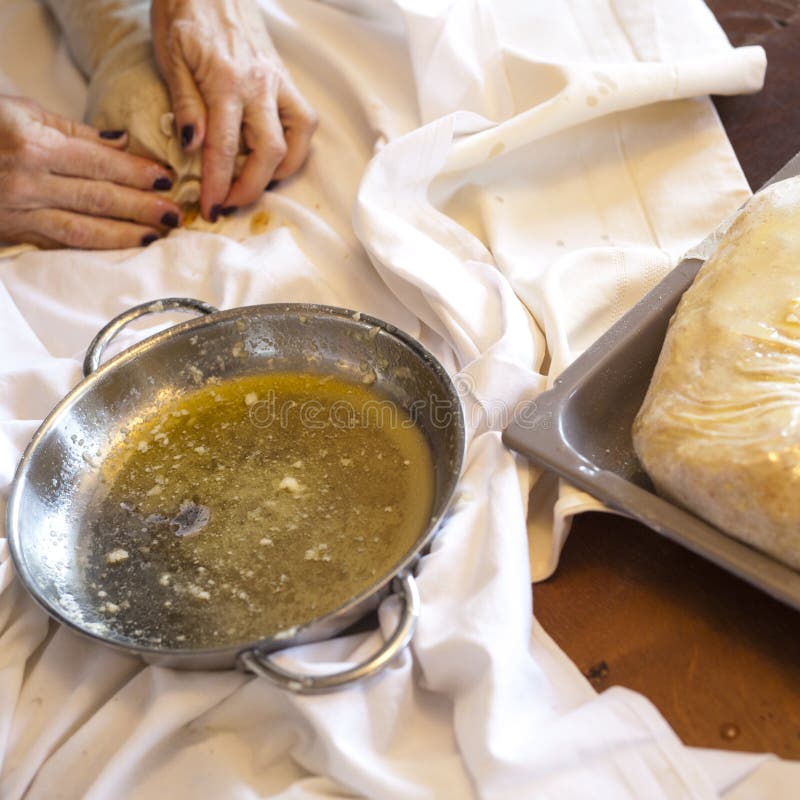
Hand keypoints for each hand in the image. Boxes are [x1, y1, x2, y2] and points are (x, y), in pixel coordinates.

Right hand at [0, 95, 182, 248]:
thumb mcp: (19, 113)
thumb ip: (74, 130)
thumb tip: (122, 141)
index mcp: (31, 143)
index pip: (99, 162)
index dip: (137, 172)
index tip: (167, 178)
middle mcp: (26, 180)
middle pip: (98, 198)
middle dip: (142, 207)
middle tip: (175, 214)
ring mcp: (19, 211)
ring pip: (83, 228)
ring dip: (126, 234)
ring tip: (157, 235)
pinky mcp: (14, 233)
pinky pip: (63, 243)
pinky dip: (96, 247)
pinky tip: (121, 247)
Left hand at [150, 0, 317, 220]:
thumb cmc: (184, 14)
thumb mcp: (171, 58)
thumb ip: (186, 105)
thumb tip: (195, 147)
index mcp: (227, 80)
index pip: (225, 147)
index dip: (217, 184)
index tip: (210, 208)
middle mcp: (261, 84)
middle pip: (270, 153)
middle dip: (251, 188)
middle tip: (230, 204)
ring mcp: (279, 82)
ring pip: (298, 141)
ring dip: (280, 172)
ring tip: (255, 184)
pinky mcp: (287, 80)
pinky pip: (303, 122)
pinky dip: (295, 147)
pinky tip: (275, 156)